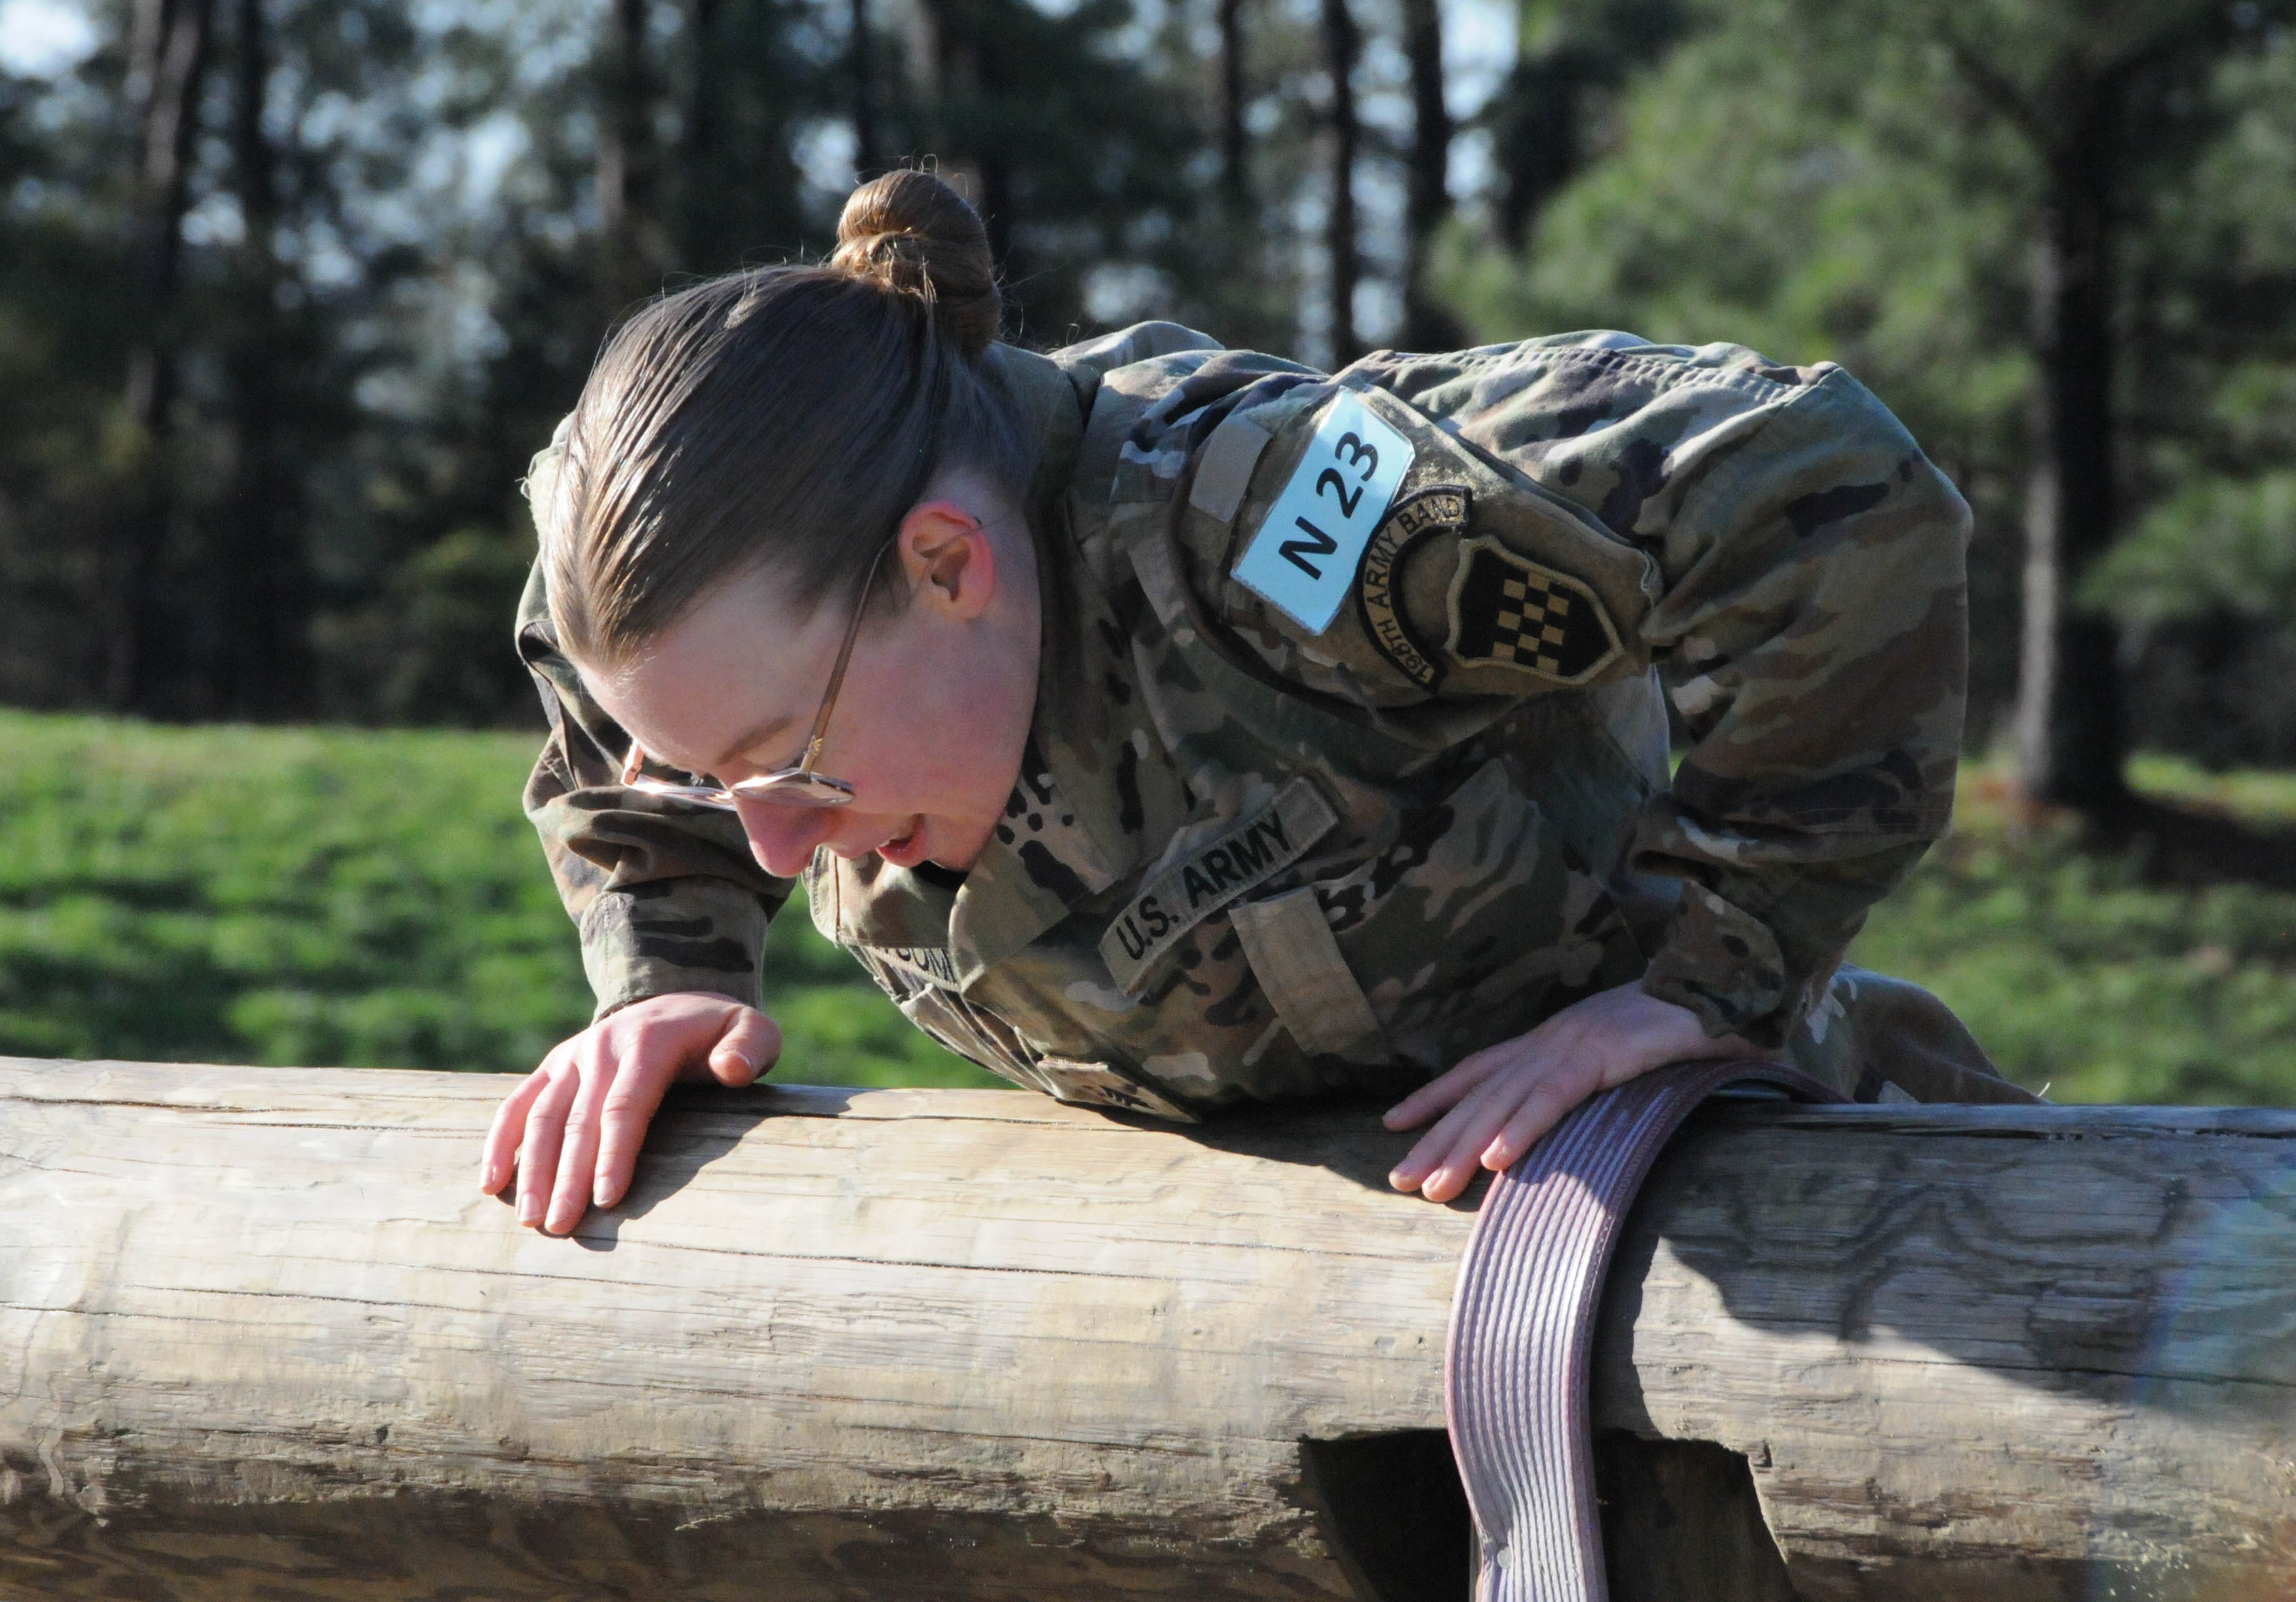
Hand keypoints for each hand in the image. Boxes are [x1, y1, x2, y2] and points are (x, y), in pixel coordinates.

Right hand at [479, 991, 779, 1234]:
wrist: (676, 999)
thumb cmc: (719, 1032)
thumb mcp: (751, 1029)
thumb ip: (750, 1046)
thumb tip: (733, 1070)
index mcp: (649, 1042)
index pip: (626, 1104)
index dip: (614, 1152)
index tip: (607, 1200)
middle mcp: (602, 1046)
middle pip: (578, 1119)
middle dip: (567, 1175)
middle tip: (559, 1226)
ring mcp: (572, 1057)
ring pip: (541, 1115)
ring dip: (530, 1168)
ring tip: (528, 1218)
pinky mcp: (552, 1067)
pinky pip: (517, 1103)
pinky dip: (499, 1141)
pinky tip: (489, 1183)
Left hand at [1382, 980, 1765, 1202]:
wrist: (1729, 978)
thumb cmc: (1687, 1018)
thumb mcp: (1631, 1052)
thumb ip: (1606, 1078)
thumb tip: (1592, 1110)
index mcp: (1556, 1039)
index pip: (1481, 1069)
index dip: (1437, 1095)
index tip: (1395, 1122)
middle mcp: (1554, 1040)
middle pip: (1480, 1094)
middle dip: (1435, 1138)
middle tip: (1396, 1181)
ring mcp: (1576, 1044)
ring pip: (1506, 1101)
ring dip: (1464, 1147)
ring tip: (1430, 1186)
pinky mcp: (1606, 1054)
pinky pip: (1555, 1097)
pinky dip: (1523, 1128)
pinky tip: (1497, 1160)